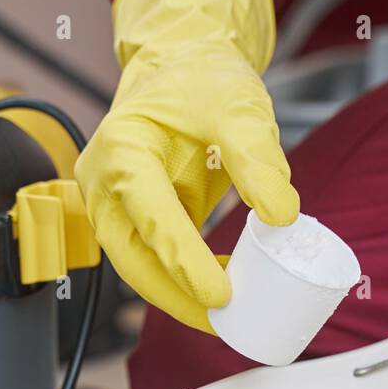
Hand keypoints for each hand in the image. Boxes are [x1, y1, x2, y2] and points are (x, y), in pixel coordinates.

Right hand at [75, 0, 298, 333]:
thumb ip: (259, 159)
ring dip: (180, 294)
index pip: (151, 219)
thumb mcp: (238, 108)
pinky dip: (185, 279)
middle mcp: (105, 184)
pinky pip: (155, 258)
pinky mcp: (135, 219)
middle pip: (132, 259)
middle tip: (223, 322)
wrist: (180, 66)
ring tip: (228, 312)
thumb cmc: (200, 81)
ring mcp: (116, 205)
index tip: (221, 295)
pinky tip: (223, 285)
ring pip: (139, 267)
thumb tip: (281, 215)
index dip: (184, 263)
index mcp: (121, 151)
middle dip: (176, 297)